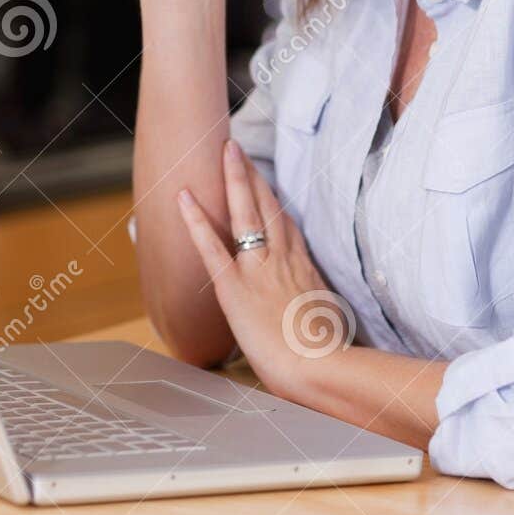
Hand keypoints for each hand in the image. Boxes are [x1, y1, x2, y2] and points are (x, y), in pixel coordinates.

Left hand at [175, 140, 356, 399]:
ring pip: (245, 212)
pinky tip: (183, 197)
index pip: (286, 223)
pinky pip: (211, 246)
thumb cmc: (328, 353)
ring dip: (233, 178)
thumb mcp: (329, 320)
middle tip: (236, 148)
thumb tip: (320, 312)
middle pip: (267, 205)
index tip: (264, 179)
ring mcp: (258, 268)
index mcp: (304, 267)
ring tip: (223, 149)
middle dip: (251, 174)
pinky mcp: (235, 286)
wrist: (321, 365)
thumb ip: (317, 308)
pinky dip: (195, 218)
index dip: (273, 198)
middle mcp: (282, 258)